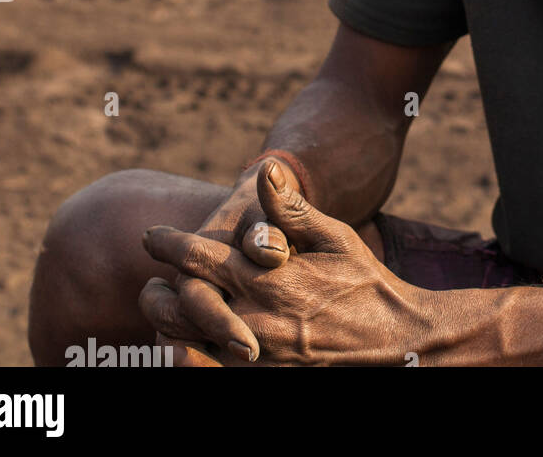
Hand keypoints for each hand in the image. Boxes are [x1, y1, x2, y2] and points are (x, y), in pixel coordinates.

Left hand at [141, 161, 424, 365]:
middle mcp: (254, 320)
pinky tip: (189, 340)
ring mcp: (256, 354)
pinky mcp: (261, 375)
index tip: (151, 235)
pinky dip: (188, 353)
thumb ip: (292, 208)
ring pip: (186, 343)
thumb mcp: (333, 237)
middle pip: (180, 306)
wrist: (391, 340)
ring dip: (167, 323)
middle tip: (151, 279)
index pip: (199, 259)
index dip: (169, 244)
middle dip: (157, 292)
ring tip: (164, 307)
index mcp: (269, 279)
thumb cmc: (362, 280)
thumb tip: (266, 167)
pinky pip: (207, 369)